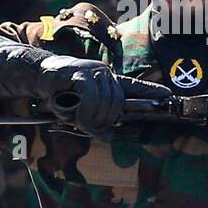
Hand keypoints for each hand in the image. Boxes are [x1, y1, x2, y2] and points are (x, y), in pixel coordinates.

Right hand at [39, 56, 171, 135]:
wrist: (39, 73)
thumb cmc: (61, 92)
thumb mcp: (80, 110)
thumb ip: (96, 121)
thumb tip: (109, 135)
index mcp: (108, 82)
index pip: (134, 86)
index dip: (151, 92)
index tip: (168, 95)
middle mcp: (105, 75)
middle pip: (118, 104)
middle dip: (104, 120)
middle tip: (86, 125)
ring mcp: (95, 72)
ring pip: (106, 103)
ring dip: (91, 117)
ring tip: (76, 118)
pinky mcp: (82, 73)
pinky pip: (92, 99)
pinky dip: (84, 111)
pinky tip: (74, 112)